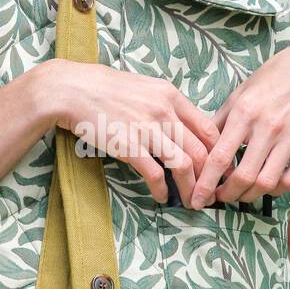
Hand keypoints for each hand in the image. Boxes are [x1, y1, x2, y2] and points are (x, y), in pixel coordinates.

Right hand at [44, 59, 220, 208]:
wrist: (71, 89)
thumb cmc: (104, 87)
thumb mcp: (143, 86)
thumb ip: (165, 103)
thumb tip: (183, 125)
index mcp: (170, 95)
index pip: (209, 128)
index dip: (218, 153)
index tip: (217, 169)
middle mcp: (163, 111)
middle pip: (201, 150)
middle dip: (209, 177)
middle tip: (210, 193)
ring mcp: (146, 129)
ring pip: (184, 165)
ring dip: (192, 189)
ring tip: (192, 202)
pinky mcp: (128, 146)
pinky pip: (155, 175)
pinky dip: (162, 190)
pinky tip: (162, 197)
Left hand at [192, 39, 289, 208]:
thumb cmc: (273, 78)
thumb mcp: (241, 92)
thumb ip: (221, 120)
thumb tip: (200, 145)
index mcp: (244, 112)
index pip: (220, 157)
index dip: (206, 183)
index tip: (197, 197)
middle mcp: (267, 127)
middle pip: (244, 177)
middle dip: (226, 195)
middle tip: (218, 199)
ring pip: (267, 183)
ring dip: (249, 196)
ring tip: (239, 194)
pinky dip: (274, 190)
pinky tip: (265, 186)